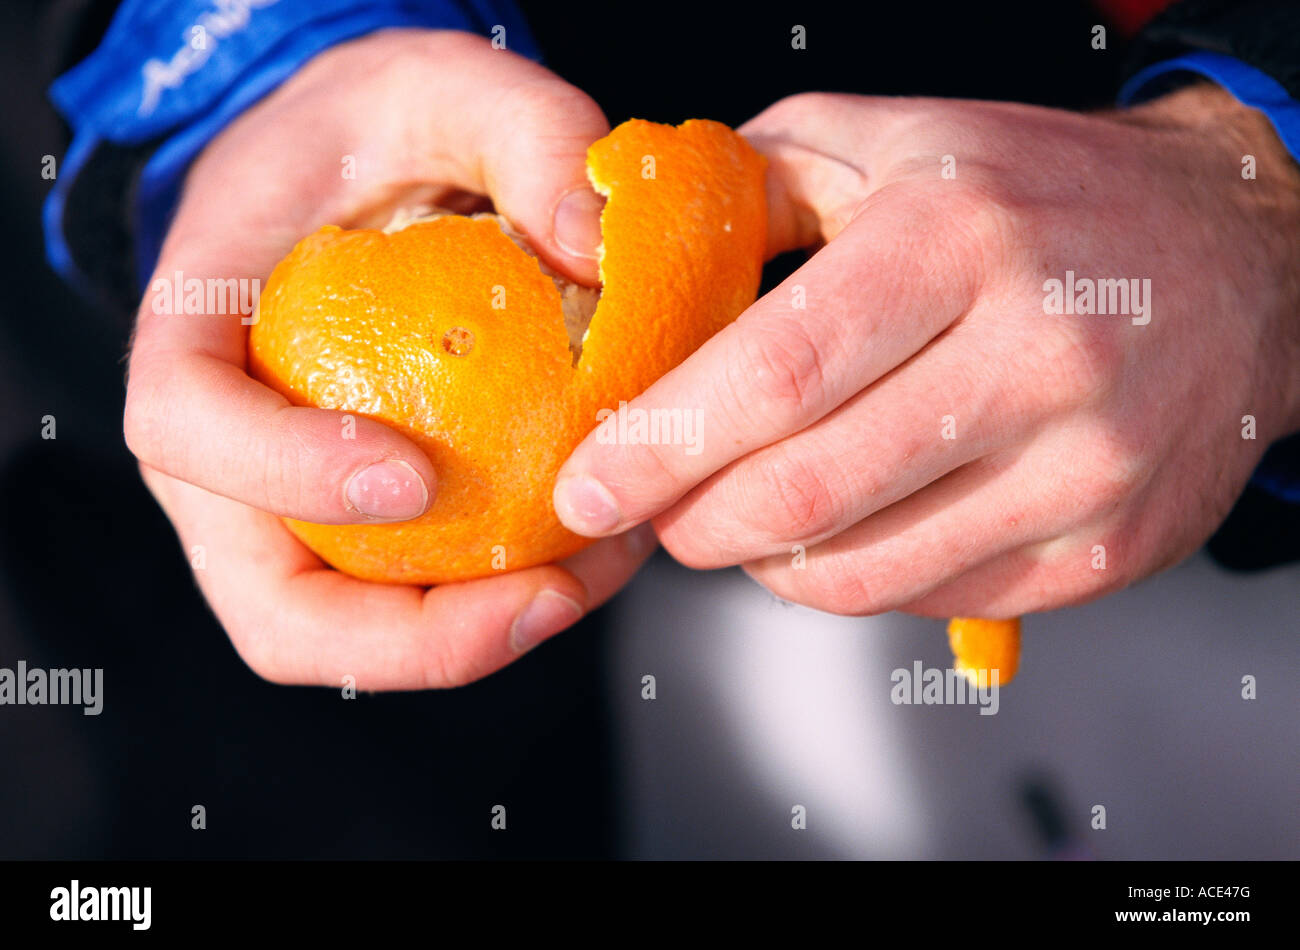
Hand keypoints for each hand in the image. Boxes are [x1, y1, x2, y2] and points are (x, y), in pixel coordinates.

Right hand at [125, 29, 653, 687]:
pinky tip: (595, 551)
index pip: (185, 427)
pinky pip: (420, 598)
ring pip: (354, 631)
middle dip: (407, 637)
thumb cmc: (372, 134)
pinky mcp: (365, 524)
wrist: (360, 174)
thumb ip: (520, 131)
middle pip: (271, 602)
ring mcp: (294, 503)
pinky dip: (503, 601)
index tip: (408, 475)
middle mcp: (229, 449)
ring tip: (597, 575)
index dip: (277, 474)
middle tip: (547, 597)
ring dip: (477, 636)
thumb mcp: (442, 88)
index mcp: (196, 330)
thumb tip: (597, 237)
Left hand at [553, 84, 1299, 617]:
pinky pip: (933, 596)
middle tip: (656, 513)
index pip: (777, 373)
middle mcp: (1037, 356)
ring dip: (767, 563)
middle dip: (695, 525)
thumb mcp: (893, 143)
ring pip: (864, 573)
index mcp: (960, 239)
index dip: (664, 444)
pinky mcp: (1107, 548)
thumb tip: (630, 258)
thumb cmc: (1040, 196)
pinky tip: (847, 526)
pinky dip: (856, 579)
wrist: (1235, 254)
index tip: (593, 487)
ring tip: (744, 517)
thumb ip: (757, 189)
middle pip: (809, 494)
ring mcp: (1084, 468)